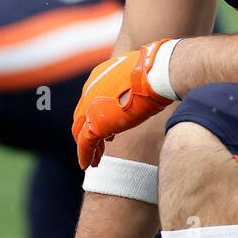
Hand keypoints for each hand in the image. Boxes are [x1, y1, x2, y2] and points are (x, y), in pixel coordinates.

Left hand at [71, 39, 172, 169]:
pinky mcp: (95, 122)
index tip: (109, 132)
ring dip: (88, 148)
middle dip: (89, 134)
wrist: (155, 74)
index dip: (97, 118)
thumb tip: (144, 88)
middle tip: (98, 148)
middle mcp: (89, 90)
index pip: (91, 102)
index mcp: (99, 77)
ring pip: (82, 132)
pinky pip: (85, 143)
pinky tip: (88, 165)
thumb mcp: (139, 76)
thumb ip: (133, 85)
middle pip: (83, 118)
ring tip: (95, 161)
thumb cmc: (155, 73)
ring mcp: (90, 107)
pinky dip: (85, 155)